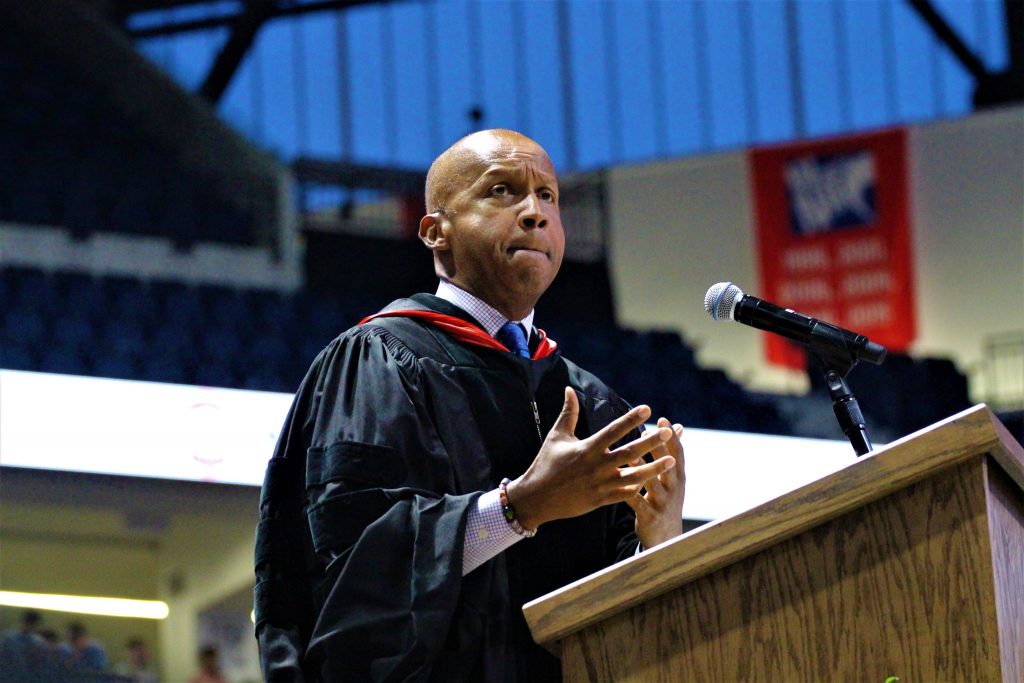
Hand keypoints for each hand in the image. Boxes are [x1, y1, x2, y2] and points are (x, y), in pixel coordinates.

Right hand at [506, 387, 676, 530]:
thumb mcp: (556, 436)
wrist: (537, 498)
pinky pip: (625, 494)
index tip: (647, 409)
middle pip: (629, 453)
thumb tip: (569, 389)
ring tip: (672, 459)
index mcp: (587, 448)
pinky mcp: (601, 500)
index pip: (614, 430)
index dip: (631, 419)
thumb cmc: (546, 464)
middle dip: (650, 442)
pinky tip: (653, 482)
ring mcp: (600, 485)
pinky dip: (639, 488)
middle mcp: (597, 466)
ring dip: (654, 468)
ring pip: (633, 476)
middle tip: (668, 432)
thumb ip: (568, 413)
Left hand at [627, 418, 684, 548]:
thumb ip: (671, 453)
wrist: (667, 538)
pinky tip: (616, 482)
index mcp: (679, 476)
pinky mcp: (650, 516)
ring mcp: (663, 502)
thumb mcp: (673, 478)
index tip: (662, 420)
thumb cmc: (666, 500)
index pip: (678, 453)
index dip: (671, 436)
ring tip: (631, 454)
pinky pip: (637, 502)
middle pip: (667, 464)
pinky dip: (628, 491)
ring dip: (642, 468)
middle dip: (659, 448)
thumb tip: (678, 426)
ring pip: (652, 482)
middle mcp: (674, 488)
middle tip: (648, 432)